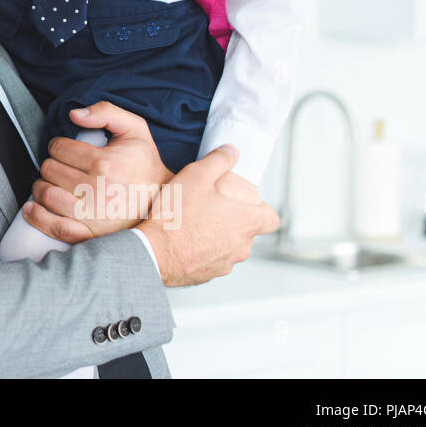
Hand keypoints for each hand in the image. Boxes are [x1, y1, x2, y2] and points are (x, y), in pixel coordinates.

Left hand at [28, 102, 174, 238]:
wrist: (165, 200)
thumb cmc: (145, 163)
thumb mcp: (135, 129)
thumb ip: (105, 112)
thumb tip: (73, 114)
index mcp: (104, 162)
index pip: (58, 149)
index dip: (57, 146)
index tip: (63, 150)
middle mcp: (96, 189)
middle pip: (49, 170)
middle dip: (50, 165)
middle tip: (59, 167)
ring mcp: (92, 215)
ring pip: (46, 195)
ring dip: (41, 187)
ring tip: (50, 183)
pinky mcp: (90, 234)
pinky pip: (54, 226)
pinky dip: (38, 217)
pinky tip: (32, 208)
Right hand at [138, 146, 279, 286]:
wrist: (153, 252)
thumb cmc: (176, 216)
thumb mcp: (196, 176)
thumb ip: (218, 161)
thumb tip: (232, 151)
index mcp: (245, 222)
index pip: (272, 219)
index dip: (262, 209)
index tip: (247, 203)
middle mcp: (241, 246)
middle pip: (248, 232)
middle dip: (234, 220)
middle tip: (211, 207)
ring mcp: (225, 263)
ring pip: (230, 247)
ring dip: (218, 236)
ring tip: (194, 224)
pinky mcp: (207, 275)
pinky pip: (211, 260)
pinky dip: (203, 251)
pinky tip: (183, 240)